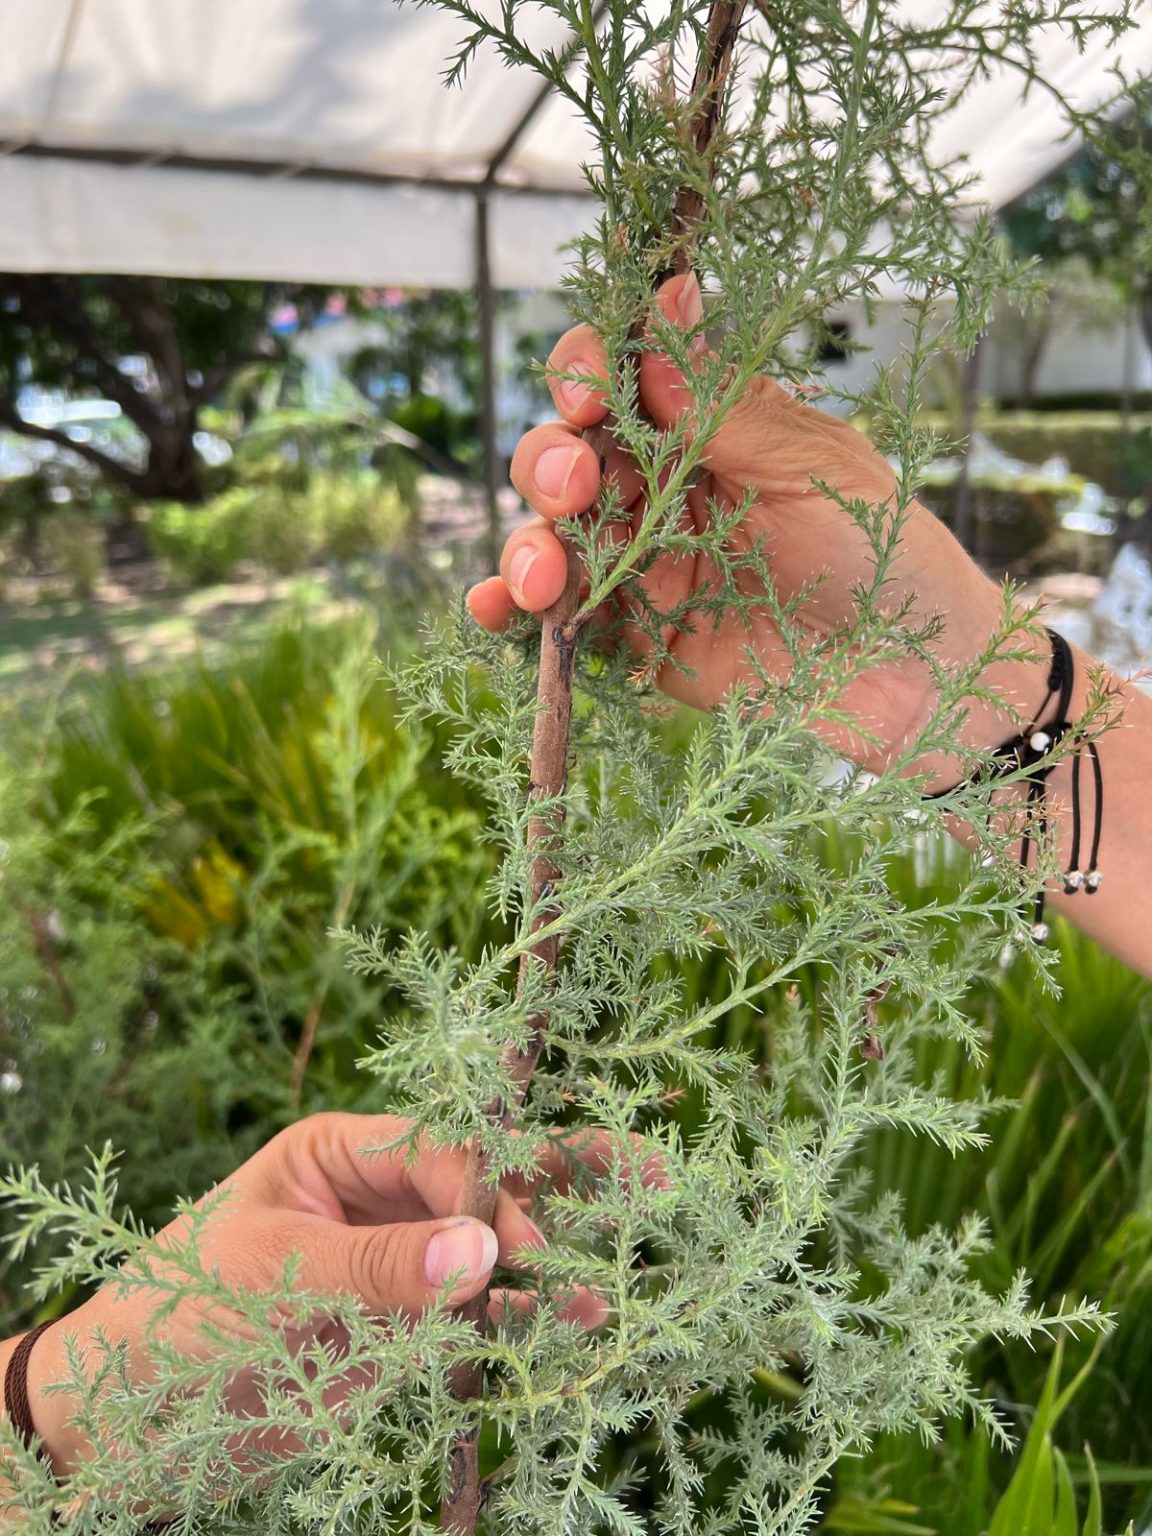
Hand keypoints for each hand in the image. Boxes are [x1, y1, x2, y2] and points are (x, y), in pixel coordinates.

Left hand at [23, 1113, 613, 1481]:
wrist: (123, 1416)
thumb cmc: (177, 1311)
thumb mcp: (271, 1274)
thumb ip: (377, 1265)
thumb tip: (482, 1252)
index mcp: (342, 1153)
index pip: (441, 1152)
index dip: (492, 1188)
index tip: (524, 1243)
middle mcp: (383, 1203)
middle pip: (488, 1183)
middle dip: (563, 1183)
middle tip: (648, 1177)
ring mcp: (401, 1272)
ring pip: (495, 1256)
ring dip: (555, 1265)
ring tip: (614, 1284)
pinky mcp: (406, 1339)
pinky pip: (476, 1327)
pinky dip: (521, 1328)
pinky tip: (568, 1330)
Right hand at [469, 273, 1047, 781]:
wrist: (915, 682)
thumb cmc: (886, 556)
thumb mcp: (814, 467)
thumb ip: (730, 407)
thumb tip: (668, 308)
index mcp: (708, 431)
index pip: (623, 380)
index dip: (591, 371)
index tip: (594, 387)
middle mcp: (665, 490)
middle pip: (569, 454)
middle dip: (554, 461)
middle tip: (579, 486)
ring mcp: (645, 567)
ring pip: (553, 534)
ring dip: (530, 542)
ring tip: (544, 575)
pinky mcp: (636, 640)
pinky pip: (560, 619)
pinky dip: (513, 610)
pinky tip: (494, 608)